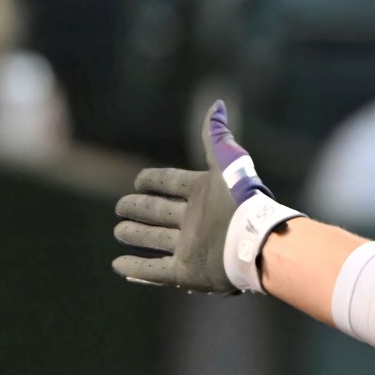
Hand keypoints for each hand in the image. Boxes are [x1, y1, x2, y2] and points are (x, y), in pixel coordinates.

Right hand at [111, 101, 301, 293]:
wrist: (256, 240)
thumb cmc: (241, 199)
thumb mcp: (227, 162)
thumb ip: (216, 136)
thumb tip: (217, 103)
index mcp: (203, 195)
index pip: (172, 184)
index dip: (155, 181)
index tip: (139, 180)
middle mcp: (195, 221)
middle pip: (160, 213)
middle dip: (140, 209)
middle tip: (121, 206)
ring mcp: (190, 247)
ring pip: (155, 240)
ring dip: (137, 236)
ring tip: (119, 231)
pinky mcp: (187, 272)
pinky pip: (156, 271)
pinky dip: (136, 269)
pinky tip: (118, 266)